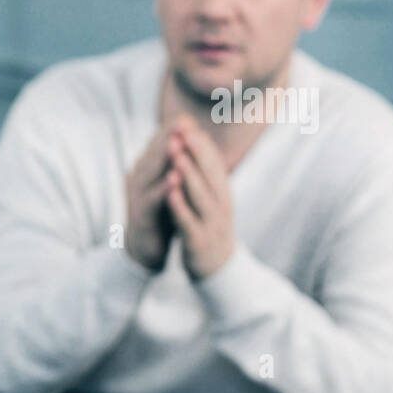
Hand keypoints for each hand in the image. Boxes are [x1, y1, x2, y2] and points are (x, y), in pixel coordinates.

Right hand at [124, 115, 185, 270]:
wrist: (146, 249)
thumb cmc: (162, 213)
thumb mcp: (170, 185)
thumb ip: (177, 163)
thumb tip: (194, 137)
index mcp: (146, 169)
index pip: (158, 144)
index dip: (172, 131)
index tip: (188, 117)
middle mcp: (138, 178)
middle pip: (153, 153)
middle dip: (168, 136)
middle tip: (182, 121)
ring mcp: (137, 196)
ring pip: (151, 172)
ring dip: (164, 157)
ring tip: (177, 142)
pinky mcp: (140, 214)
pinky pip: (152, 199)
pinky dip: (163, 187)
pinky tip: (175, 178)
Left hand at [165, 118, 235, 278]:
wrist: (217, 269)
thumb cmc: (208, 228)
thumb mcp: (209, 199)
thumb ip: (203, 174)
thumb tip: (194, 140)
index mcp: (221, 193)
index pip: (212, 163)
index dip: (199, 143)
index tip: (185, 122)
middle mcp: (220, 205)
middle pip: (209, 174)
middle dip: (195, 151)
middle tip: (181, 130)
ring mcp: (211, 223)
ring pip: (201, 195)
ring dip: (189, 174)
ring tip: (177, 155)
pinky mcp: (199, 241)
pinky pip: (189, 221)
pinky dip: (181, 206)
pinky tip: (170, 192)